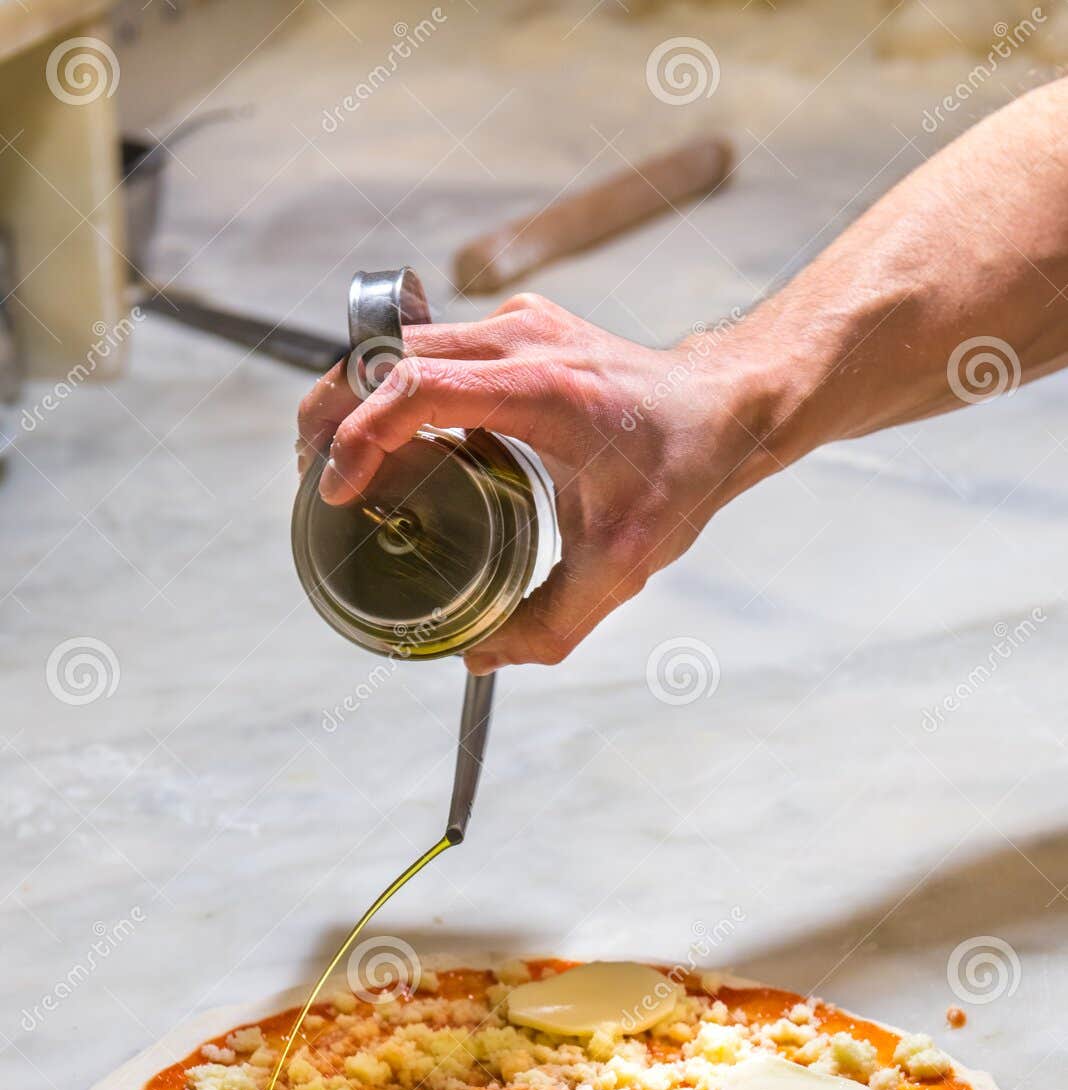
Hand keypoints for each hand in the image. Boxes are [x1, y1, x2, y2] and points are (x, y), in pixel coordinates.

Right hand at [296, 294, 782, 671]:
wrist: (725, 405)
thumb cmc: (681, 471)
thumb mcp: (624, 562)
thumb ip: (552, 622)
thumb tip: (479, 658)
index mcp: (545, 391)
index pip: (419, 391)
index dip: (361, 437)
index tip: (338, 489)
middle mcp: (522, 341)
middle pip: (387, 356)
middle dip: (332, 412)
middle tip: (312, 476)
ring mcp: (516, 325)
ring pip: (398, 344)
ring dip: (354, 396)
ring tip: (336, 461)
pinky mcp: (514, 327)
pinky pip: (429, 348)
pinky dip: (392, 389)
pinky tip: (390, 443)